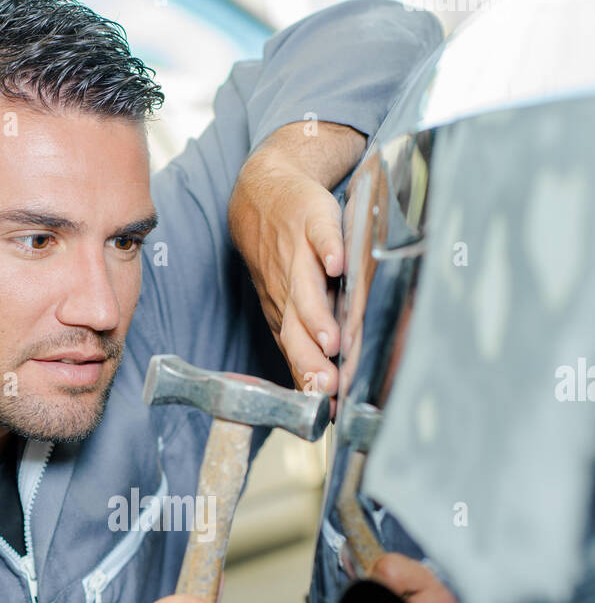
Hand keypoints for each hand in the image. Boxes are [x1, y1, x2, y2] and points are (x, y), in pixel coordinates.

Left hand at [228, 120, 366, 401]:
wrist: (263, 195)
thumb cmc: (285, 257)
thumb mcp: (291, 301)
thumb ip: (308, 339)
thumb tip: (326, 388)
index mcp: (286, 314)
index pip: (299, 353)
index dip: (311, 380)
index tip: (325, 408)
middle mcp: (288, 291)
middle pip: (298, 331)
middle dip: (312, 360)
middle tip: (329, 386)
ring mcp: (298, 256)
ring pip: (307, 291)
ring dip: (319, 316)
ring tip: (334, 340)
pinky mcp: (312, 222)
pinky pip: (321, 237)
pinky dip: (329, 249)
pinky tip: (338, 264)